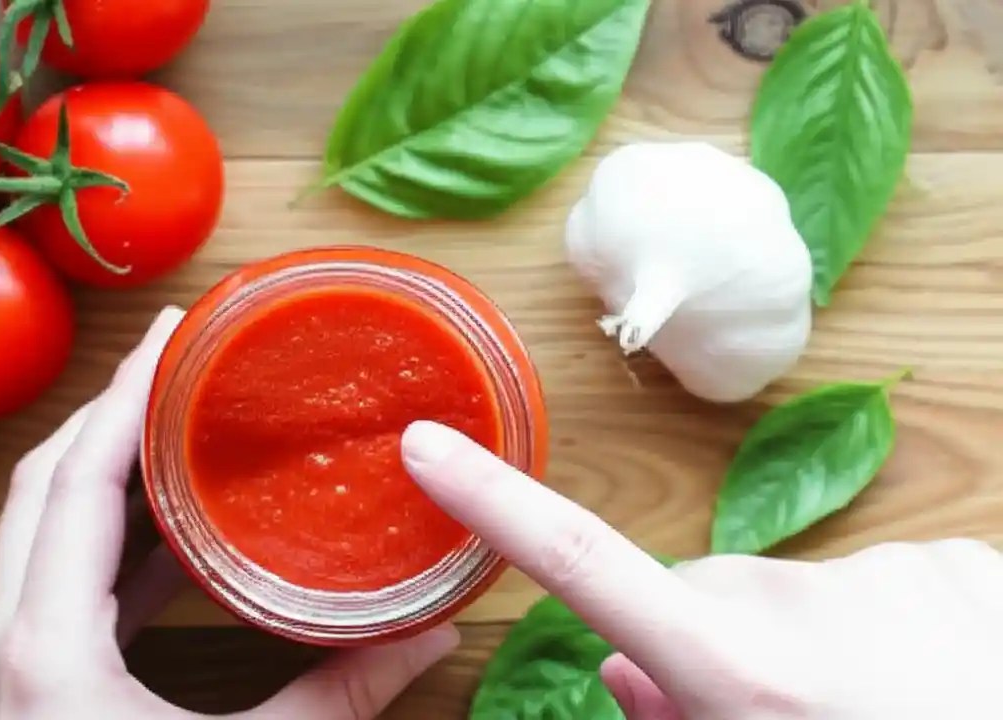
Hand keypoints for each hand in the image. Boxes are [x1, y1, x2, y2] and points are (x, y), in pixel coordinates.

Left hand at [0, 308, 459, 719]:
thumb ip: (341, 701)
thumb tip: (438, 634)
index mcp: (43, 650)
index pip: (75, 481)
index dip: (127, 398)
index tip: (176, 334)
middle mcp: (2, 645)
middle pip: (43, 487)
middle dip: (113, 412)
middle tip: (182, 357)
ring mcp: (3, 670)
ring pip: (41, 531)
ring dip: (108, 472)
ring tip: (182, 425)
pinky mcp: (23, 690)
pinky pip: (56, 582)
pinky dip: (112, 541)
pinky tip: (176, 535)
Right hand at [401, 421, 1002, 719]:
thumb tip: (626, 663)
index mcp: (741, 676)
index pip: (583, 565)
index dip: (496, 504)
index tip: (429, 447)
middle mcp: (804, 607)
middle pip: (704, 593)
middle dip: (713, 642)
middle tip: (771, 719)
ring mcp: (891, 575)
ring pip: (797, 593)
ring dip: (809, 642)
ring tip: (872, 709)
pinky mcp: (961, 565)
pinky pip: (882, 586)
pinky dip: (887, 627)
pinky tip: (934, 682)